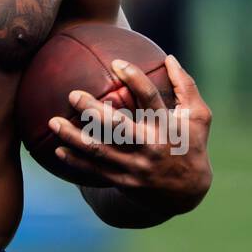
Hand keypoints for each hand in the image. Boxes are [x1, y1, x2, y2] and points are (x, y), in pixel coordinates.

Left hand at [46, 54, 212, 217]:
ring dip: (74, 137)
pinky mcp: (125, 183)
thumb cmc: (191, 145)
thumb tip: (169, 57)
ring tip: (53, 122)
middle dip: (93, 111)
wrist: (187, 194)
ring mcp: (136, 167)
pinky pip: (96, 171)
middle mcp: (150, 147)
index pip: (150, 99)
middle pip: (118, 127)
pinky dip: (76, 161)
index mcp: (167, 127)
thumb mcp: (198, 117)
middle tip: (73, 95)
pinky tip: (57, 149)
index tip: (116, 63)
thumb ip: (186, 86)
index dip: (134, 79)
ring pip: (100, 151)